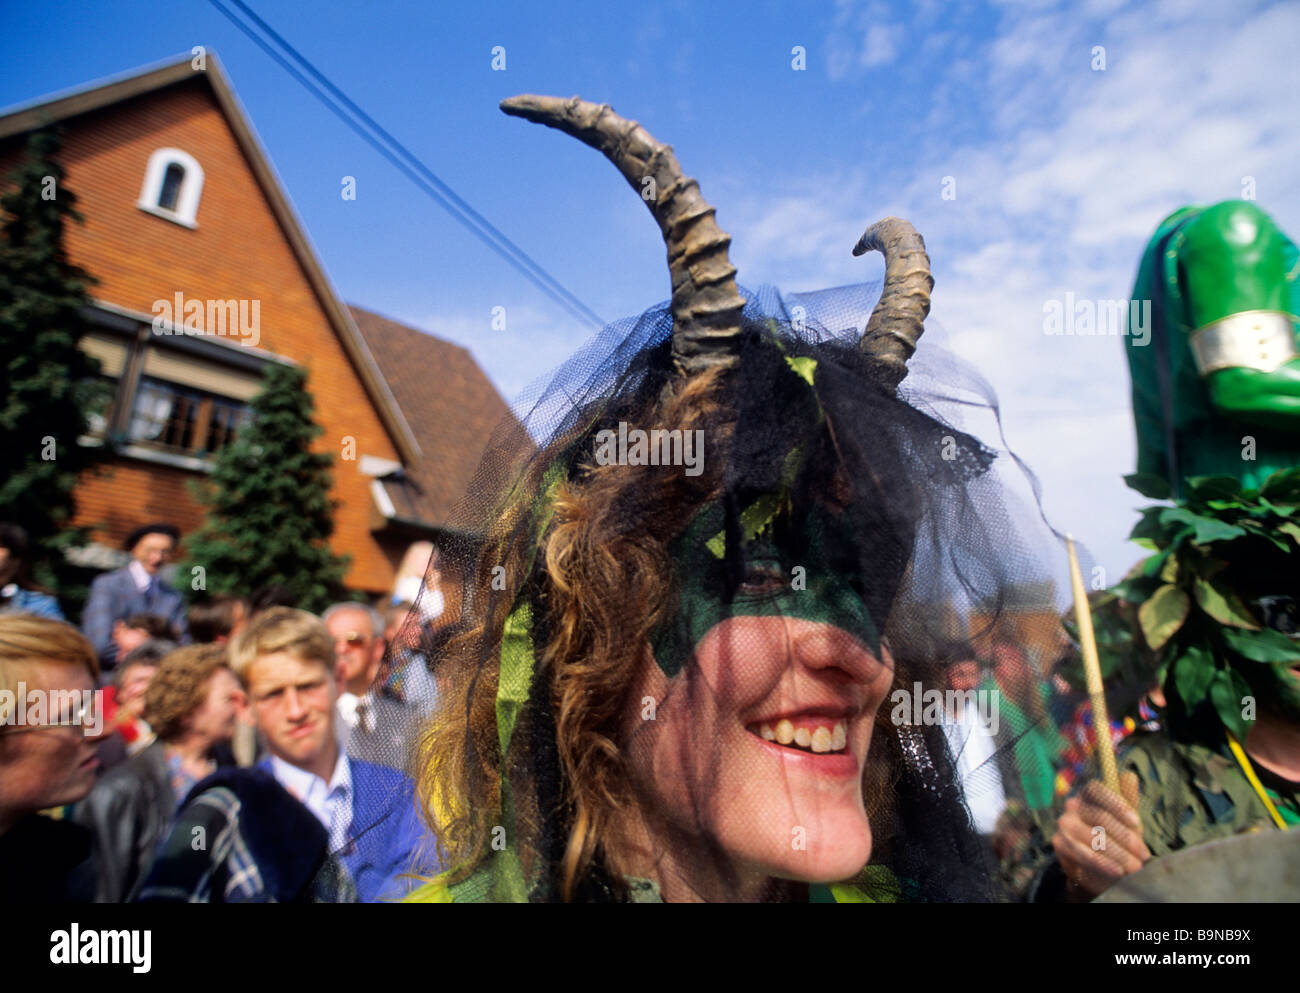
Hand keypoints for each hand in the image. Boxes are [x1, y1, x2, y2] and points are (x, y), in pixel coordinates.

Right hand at [1051, 771, 1150, 898]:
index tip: (1137, 823)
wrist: (1101, 868)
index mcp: (1089, 794)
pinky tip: (1117, 870)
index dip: (1117, 804)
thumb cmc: (1116, 838)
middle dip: (1126, 838)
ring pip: (1092, 836)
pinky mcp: (1058, 843)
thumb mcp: (1127, 821)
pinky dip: (1102, 863)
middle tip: (1144, 855)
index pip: (1097, 790)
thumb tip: (1130, 775)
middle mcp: (1073, 805)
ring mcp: (1064, 823)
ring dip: (1118, 854)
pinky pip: (1081, 852)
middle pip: (1099, 817)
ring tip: (1135, 866)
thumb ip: (1128, 800)